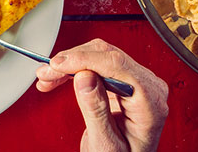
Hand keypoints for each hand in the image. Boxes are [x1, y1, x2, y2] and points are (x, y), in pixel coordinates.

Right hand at [36, 39, 168, 151]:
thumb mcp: (106, 144)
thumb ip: (97, 111)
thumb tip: (85, 77)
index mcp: (151, 102)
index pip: (118, 65)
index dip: (85, 60)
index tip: (59, 64)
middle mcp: (148, 87)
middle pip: (107, 57)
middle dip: (73, 61)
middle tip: (46, 73)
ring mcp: (137, 82)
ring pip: (100, 55)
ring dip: (71, 63)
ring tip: (48, 76)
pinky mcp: (124, 82)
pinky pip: (99, 64)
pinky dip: (77, 68)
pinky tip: (60, 77)